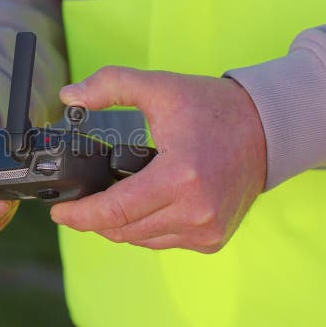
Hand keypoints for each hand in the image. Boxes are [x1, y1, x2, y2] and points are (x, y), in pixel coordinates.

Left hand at [50, 67, 266, 252]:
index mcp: (179, 176)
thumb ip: (109, 85)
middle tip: (79, 201)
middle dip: (94, 218)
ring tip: (110, 200)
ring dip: (120, 225)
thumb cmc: (212, 108)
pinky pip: (163, 242)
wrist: (267, 129)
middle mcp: (196, 210)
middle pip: (123, 230)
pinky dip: (146, 228)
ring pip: (141, 240)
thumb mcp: (159, 87)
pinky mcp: (213, 238)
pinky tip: (142, 207)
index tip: (58, 211)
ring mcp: (207, 228)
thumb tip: (68, 96)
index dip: (79, 215)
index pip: (114, 210)